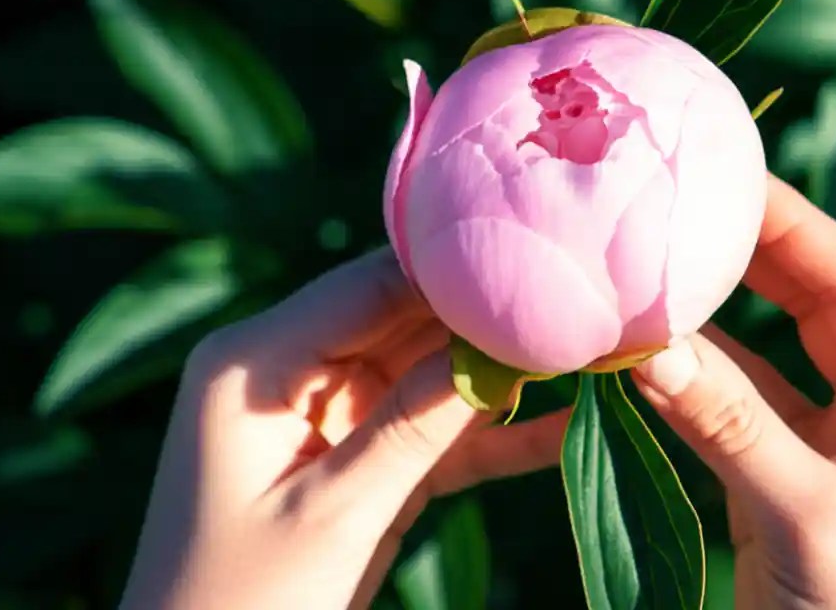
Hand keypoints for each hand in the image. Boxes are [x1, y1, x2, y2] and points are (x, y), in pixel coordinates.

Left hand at [119, 249, 567, 609]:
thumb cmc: (244, 603)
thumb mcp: (332, 514)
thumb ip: (415, 424)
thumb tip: (503, 349)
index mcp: (256, 362)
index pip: (369, 287)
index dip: (457, 272)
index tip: (545, 259)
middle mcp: (289, 370)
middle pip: (405, 319)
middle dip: (489, 318)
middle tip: (583, 305)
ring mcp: (327, 415)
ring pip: (428, 372)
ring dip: (500, 372)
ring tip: (590, 350)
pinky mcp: (357, 462)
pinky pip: (430, 433)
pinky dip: (489, 436)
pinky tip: (563, 425)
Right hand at [632, 176, 835, 609]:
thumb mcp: (807, 516)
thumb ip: (727, 422)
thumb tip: (644, 343)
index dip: (792, 224)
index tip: (725, 175)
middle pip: (816, 301)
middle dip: (746, 256)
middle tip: (676, 203)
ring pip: (772, 351)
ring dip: (713, 318)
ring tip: (650, 263)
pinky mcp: (796, 473)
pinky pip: (744, 404)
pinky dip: (696, 378)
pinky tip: (648, 346)